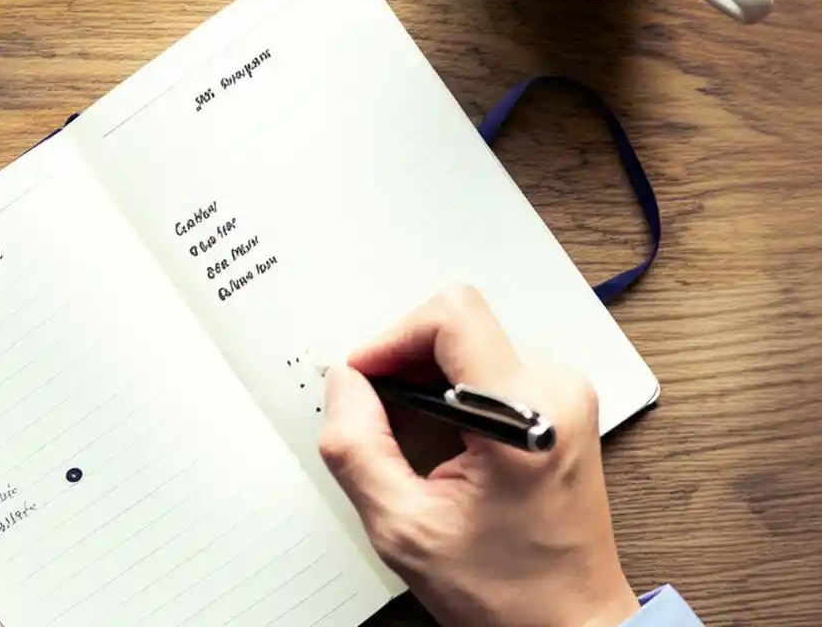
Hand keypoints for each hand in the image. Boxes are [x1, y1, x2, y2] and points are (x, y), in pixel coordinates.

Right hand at [319, 286, 637, 626]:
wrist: (568, 623)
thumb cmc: (508, 591)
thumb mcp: (404, 528)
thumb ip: (357, 447)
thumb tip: (343, 386)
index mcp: (526, 415)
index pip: (452, 315)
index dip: (391, 338)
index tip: (365, 378)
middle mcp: (556, 391)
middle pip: (456, 325)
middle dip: (402, 364)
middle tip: (380, 418)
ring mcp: (564, 394)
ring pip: (468, 343)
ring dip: (424, 381)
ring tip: (415, 439)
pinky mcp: (559, 404)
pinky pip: (487, 366)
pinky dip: (448, 391)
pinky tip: (440, 440)